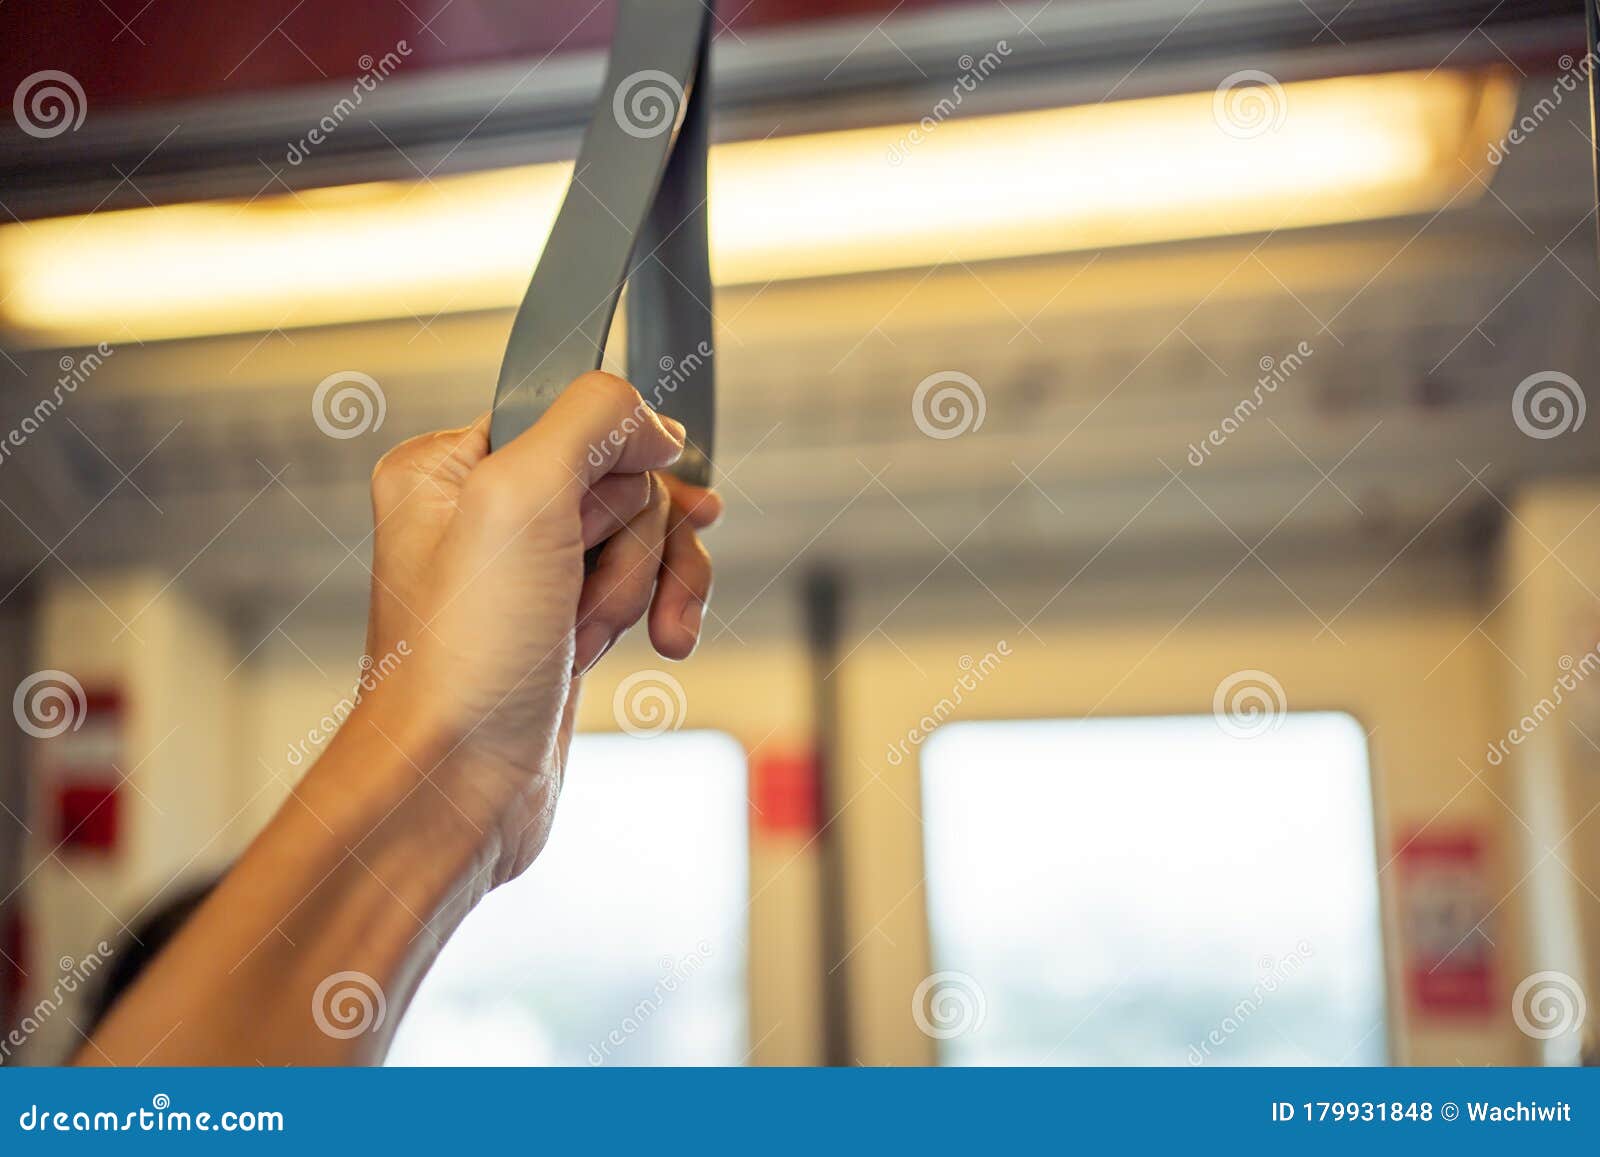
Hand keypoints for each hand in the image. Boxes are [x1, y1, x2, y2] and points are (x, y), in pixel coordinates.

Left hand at [359, 373, 721, 882]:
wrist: (456, 786)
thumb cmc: (460, 661)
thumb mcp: (519, 498)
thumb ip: (591, 420)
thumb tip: (655, 424)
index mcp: (450, 466)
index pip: (575, 414)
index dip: (615, 460)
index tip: (620, 503)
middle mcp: (488, 512)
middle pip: (622, 476)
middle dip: (630, 540)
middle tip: (578, 587)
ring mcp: (532, 573)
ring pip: (646, 534)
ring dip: (643, 584)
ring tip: (590, 634)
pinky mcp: (566, 623)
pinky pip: (647, 586)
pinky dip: (661, 611)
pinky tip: (659, 643)